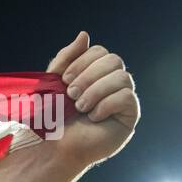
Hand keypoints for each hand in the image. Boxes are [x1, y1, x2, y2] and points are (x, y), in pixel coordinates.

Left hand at [45, 31, 139, 165]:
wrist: (53, 147)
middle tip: (70, 94)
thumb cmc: (52, 117)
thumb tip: (84, 34)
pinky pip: (127, 97)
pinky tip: (93, 117)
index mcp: (95, 73)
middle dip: (88, 75)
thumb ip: (67, 58)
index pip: (100, 51)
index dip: (82, 61)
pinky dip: (105, 105)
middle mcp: (112, 83)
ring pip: (122, 77)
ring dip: (95, 91)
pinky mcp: (130, 116)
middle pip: (114, 60)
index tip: (63, 80)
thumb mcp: (53, 82)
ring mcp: (123, 99)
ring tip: (79, 107)